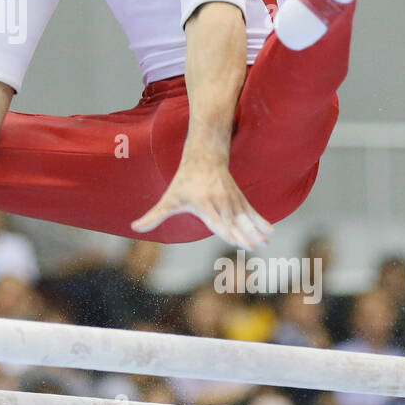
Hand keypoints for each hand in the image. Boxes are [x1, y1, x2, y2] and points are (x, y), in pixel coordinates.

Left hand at [130, 157, 271, 248]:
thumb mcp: (168, 198)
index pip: (215, 219)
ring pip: (244, 216)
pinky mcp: (239, 197)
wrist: (203, 157)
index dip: (225, 229)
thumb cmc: (183, 182)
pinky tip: (270, 231)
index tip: (235, 240)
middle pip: (232, 220)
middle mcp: (219, 200)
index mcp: (202, 202)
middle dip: (243, 233)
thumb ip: (154, 216)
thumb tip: (134, 227)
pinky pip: (251, 210)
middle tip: (253, 246)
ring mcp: (231, 198)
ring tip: (265, 242)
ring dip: (255, 229)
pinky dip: (261, 220)